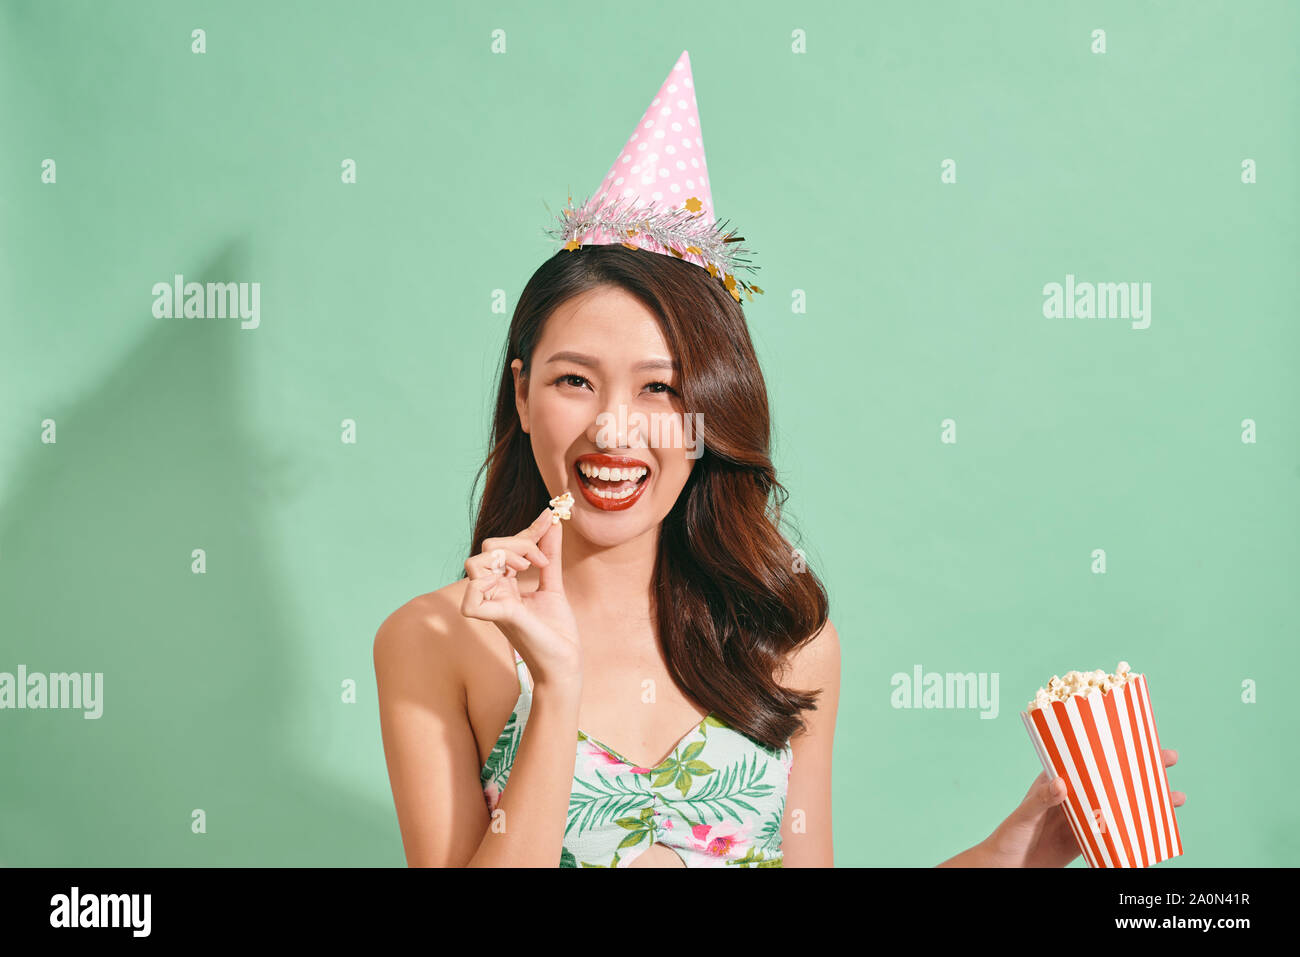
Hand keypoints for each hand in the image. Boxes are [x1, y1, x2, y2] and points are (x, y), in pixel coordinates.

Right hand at [461, 506, 581, 687]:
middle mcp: (496, 593)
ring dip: (504, 555)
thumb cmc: (556, 632)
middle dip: (516, 542)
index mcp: (505, 586)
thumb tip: (553, 523)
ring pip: (475, 565)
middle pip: (486, 550)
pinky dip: (487, 584)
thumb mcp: (553, 585)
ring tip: (529, 566)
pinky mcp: (503, 618)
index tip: (550, 517)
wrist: (565, 663)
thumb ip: (550, 555)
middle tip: (541, 560)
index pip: (504, 548)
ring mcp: (496, 605)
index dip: (526, 530)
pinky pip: (473, 601)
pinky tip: (520, 577)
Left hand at [982, 748, 1184, 866]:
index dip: (1113, 747)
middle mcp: (1073, 795)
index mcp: (1057, 779)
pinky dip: (1135, 830)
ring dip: (1146, 802)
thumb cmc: (1010, 836)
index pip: (1087, 757)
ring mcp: (1082, 818)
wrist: (1007, 868)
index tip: (1141, 739)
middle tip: (1170, 761)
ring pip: (1119, 805)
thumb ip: (1041, 799)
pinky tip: (1156, 829)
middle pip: (1111, 778)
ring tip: (1175, 799)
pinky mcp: (1087, 840)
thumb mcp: (1025, 815)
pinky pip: (1116, 833)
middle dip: (1141, 770)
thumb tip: (1061, 783)